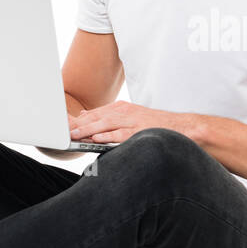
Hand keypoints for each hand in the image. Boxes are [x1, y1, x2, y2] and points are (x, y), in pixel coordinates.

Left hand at [68, 100, 187, 143]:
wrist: (182, 127)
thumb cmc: (156, 125)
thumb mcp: (132, 117)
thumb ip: (112, 119)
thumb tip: (88, 121)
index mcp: (123, 108)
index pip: (97, 113)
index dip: (80, 119)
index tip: (65, 124)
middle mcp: (126, 112)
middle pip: (97, 117)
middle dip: (79, 124)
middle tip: (64, 130)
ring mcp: (133, 122)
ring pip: (105, 124)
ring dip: (88, 130)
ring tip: (74, 135)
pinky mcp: (140, 132)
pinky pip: (120, 134)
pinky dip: (107, 136)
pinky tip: (96, 139)